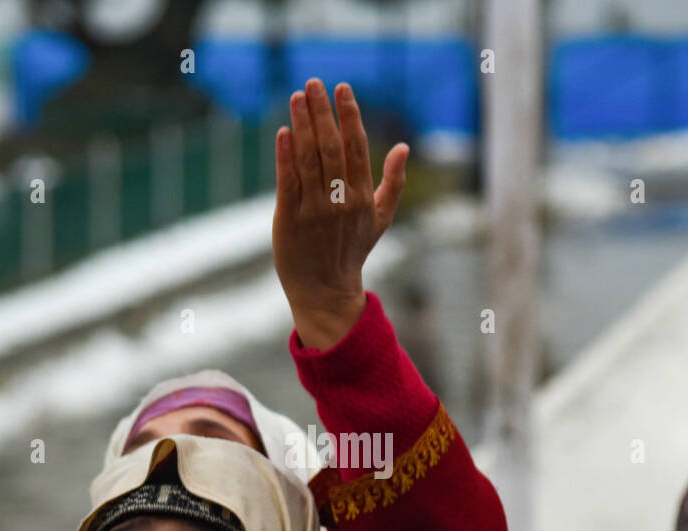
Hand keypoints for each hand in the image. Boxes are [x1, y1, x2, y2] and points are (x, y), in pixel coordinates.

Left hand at [272, 79, 408, 349]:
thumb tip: (403, 146)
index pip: (356, 147)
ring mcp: (313, 210)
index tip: (342, 88)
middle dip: (323, 112)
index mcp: (363, 197)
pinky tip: (283, 132)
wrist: (324, 290)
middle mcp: (339, 201)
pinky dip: (285, 156)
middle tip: (314, 83)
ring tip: (296, 97)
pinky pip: (287, 181)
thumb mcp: (380, 218)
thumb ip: (394, 182)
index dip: (349, 115)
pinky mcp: (288, 218)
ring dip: (302, 125)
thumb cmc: (352, 250)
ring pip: (308, 160)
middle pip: (331, 147)